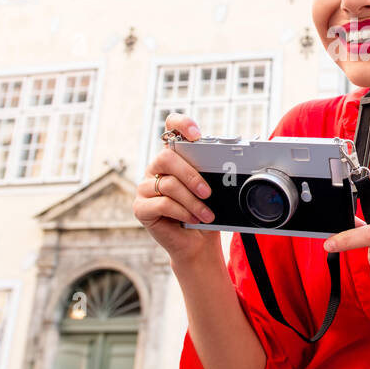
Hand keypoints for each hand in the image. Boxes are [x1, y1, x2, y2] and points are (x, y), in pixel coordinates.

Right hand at [133, 113, 220, 261]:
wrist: (197, 243)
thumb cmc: (204, 213)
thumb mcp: (213, 190)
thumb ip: (213, 174)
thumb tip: (229, 166)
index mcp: (175, 157)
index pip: (171, 128)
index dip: (181, 125)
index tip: (196, 135)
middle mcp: (156, 168)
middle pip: (166, 158)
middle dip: (191, 175)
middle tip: (208, 192)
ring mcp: (145, 187)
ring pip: (168, 184)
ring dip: (192, 201)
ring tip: (206, 214)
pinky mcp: (140, 208)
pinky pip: (162, 204)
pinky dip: (182, 212)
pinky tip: (193, 219)